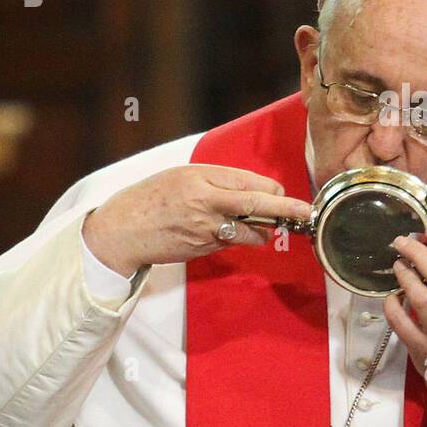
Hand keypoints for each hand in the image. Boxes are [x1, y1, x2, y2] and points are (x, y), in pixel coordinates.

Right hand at [82, 164, 312, 276]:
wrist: (120, 231)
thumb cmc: (150, 197)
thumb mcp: (182, 176)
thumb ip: (218, 180)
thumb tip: (255, 191)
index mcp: (201, 179)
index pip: (250, 184)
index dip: (272, 191)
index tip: (284, 195)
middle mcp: (206, 204)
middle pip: (257, 206)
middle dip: (287, 209)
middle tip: (306, 212)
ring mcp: (206, 230)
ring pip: (250, 233)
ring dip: (262, 232)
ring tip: (262, 228)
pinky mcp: (203, 250)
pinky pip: (231, 244)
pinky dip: (236, 239)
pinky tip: (222, 233)